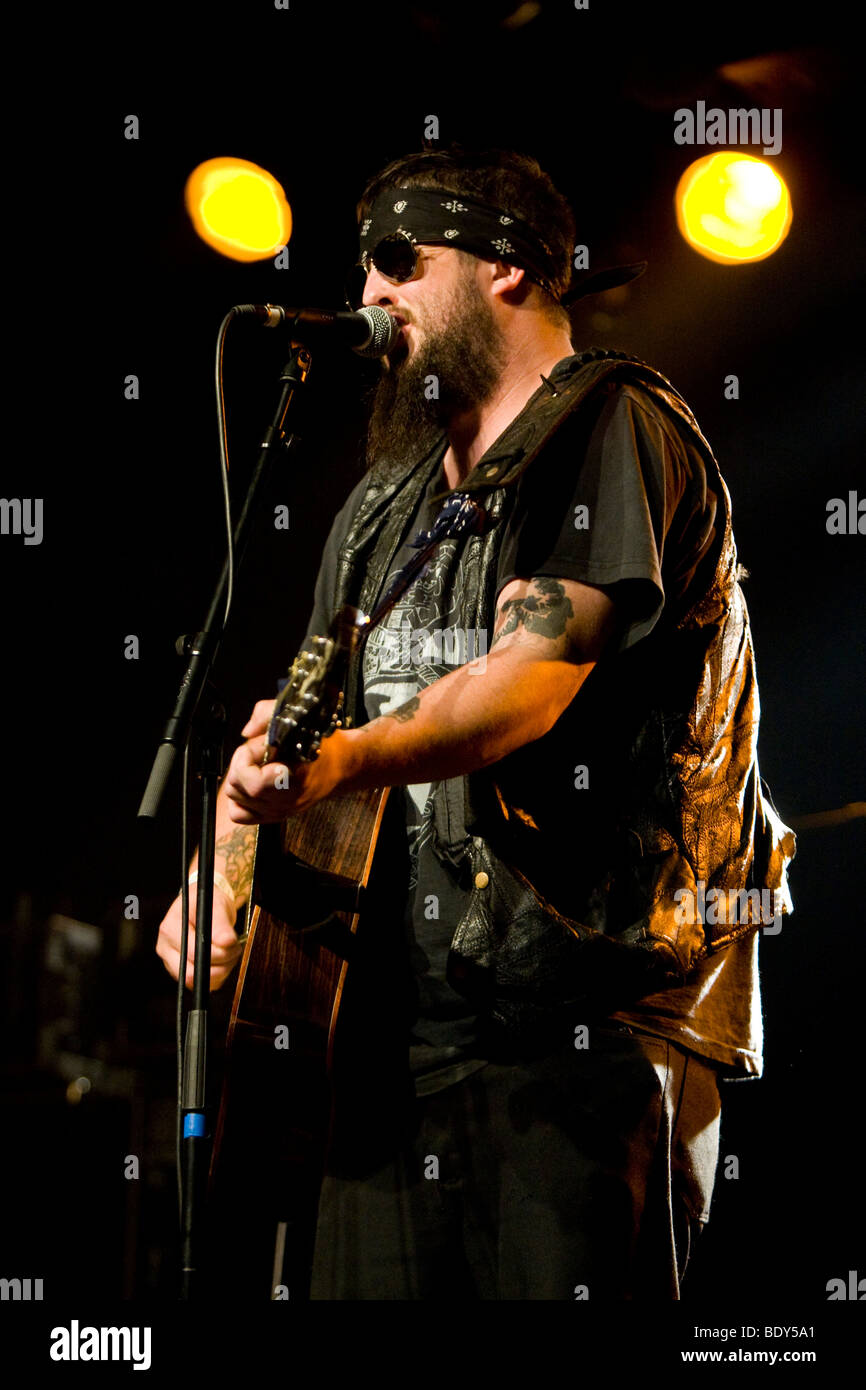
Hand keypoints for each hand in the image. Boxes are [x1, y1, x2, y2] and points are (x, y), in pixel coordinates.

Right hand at [156, 888, 244, 990]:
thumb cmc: (207, 903)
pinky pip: (199, 984)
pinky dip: (214, 978)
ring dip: (219, 972)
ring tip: (229, 954)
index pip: (192, 952)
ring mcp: (170, 962)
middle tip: (235, 950)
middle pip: (191, 971)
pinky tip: (221, 962)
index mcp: (169, 928)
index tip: (233, 944)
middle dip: (220, 964)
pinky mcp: (179, 972)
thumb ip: (221, 924)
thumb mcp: (216, 905)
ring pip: (195, 982)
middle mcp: (165, 947)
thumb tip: (227, 941)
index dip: (217, 953)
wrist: (203, 906)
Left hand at [223, 699, 352, 824]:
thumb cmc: (321, 742)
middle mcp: (285, 801)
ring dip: (239, 778)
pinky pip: (239, 814)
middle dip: (241, 763)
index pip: (253, 782)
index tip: (262, 744)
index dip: (247, 757)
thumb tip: (246, 732)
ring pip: (235, 798)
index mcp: (294, 780)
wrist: (341, 765)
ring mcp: (279, 811)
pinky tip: (250, 783)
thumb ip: (267, 714)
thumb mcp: (298, 718)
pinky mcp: (274, 816)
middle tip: (259, 751)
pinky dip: (238, 799)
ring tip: (257, 765)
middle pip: (237, 787)